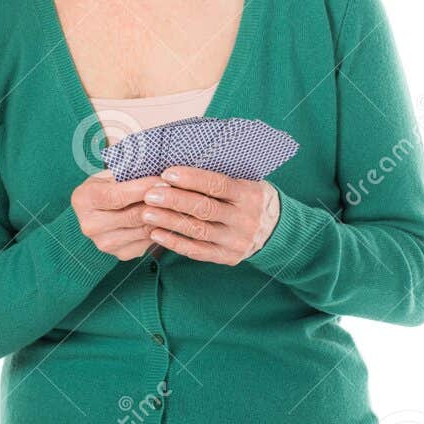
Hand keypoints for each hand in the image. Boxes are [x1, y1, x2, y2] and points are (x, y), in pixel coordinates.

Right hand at [71, 172, 169, 259]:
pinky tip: (167, 218)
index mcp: (82, 199)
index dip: (143, 189)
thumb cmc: (112, 184)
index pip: (116, 196)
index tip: (165, 181)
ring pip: (144, 230)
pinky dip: (161, 230)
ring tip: (176, 204)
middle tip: (178, 193)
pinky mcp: (121, 254)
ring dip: (164, 217)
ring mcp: (104, 243)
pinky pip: (148, 242)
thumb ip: (132, 175)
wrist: (105, 207)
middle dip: (159, 203)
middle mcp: (89, 225)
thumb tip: (163, 177)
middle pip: (132, 216)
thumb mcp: (114, 173)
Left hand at [140, 166, 279, 263]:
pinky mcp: (228, 256)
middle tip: (150, 194)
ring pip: (199, 230)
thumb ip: (218, 178)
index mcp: (249, 194)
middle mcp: (245, 218)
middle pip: (206, 208)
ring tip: (146, 213)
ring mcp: (236, 240)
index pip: (219, 184)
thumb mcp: (245, 183)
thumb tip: (178, 166)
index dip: (192, 178)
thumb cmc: (249, 199)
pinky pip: (198, 251)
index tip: (167, 173)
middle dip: (175, 200)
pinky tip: (156, 234)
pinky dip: (175, 243)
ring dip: (170, 221)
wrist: (277, 232)